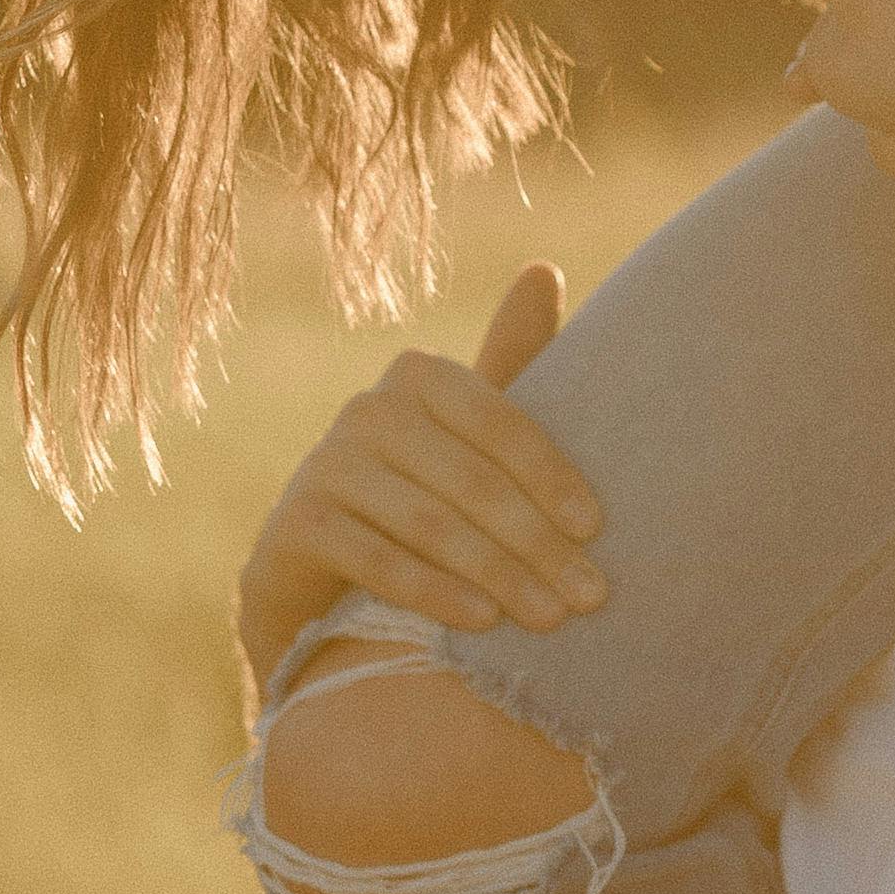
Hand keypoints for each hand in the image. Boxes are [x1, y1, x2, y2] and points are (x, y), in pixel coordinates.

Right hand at [233, 261, 603, 679]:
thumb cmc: (425, 493)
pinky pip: (377, 559)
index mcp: (421, 376)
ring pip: (430, 522)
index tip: (597, 530)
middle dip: (536, 542)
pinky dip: (434, 593)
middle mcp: (368, 409)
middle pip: (470, 479)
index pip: (500, 421)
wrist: (324, 575)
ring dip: (498, 575)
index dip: (551, 475)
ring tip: (548, 619)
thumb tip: (542, 268)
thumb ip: (511, 359)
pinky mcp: (297, 522)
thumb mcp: (470, 433)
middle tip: (589, 596)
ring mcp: (325, 463)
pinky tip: (481, 624)